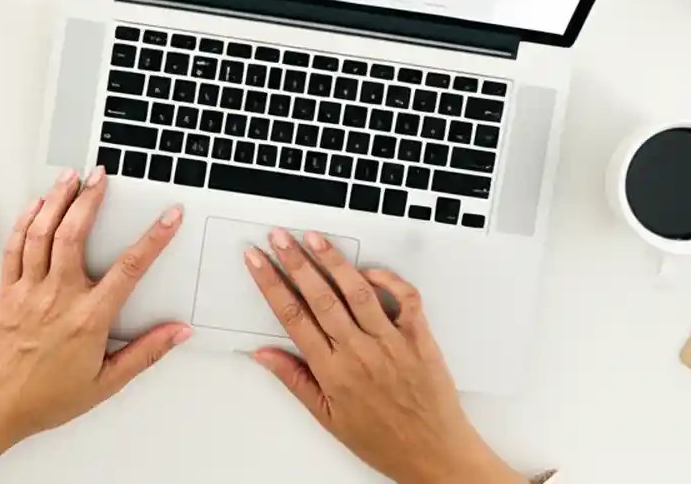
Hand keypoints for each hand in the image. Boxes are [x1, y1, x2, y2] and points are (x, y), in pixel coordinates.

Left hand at [0, 167, 190, 464]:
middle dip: (91, 198)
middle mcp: (58, 297)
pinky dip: (26, 221)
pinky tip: (36, 206)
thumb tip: (177, 332)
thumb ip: (146, 353)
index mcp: (89, 319)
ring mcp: (28, 291)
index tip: (169, 216)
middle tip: (102, 175)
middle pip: (76, 233)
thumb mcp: (106, 383)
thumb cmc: (45, 399)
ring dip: (58, 200)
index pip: (130, 268)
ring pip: (43, 233)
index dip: (155, 237)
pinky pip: (15, 247)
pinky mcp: (5, 292)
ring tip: (70, 177)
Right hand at [245, 229, 524, 483]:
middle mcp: (359, 353)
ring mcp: (391, 343)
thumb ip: (295, 380)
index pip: (292, 317)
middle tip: (279, 237)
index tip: (257, 261)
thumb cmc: (383, 439)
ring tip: (315, 238)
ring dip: (333, 261)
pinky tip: (370, 270)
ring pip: (357, 292)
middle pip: (319, 297)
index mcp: (332, 372)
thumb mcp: (328, 417)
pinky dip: (388, 280)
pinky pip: (405, 300)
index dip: (270, 283)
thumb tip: (264, 354)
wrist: (433, 454)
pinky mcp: (420, 339)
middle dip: (295, 262)